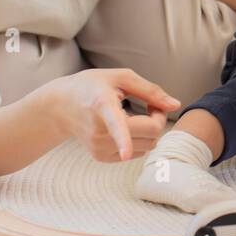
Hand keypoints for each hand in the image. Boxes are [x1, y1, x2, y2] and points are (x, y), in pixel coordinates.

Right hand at [38, 68, 178, 161]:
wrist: (61, 106)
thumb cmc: (93, 86)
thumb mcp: (121, 77)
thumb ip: (150, 90)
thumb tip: (175, 105)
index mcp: (103, 106)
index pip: (116, 124)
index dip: (122, 139)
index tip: (125, 153)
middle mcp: (99, 131)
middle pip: (150, 132)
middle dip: (158, 118)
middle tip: (150, 104)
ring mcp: (99, 147)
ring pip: (148, 145)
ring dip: (151, 130)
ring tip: (137, 114)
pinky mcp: (101, 157)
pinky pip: (139, 152)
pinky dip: (140, 139)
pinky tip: (128, 127)